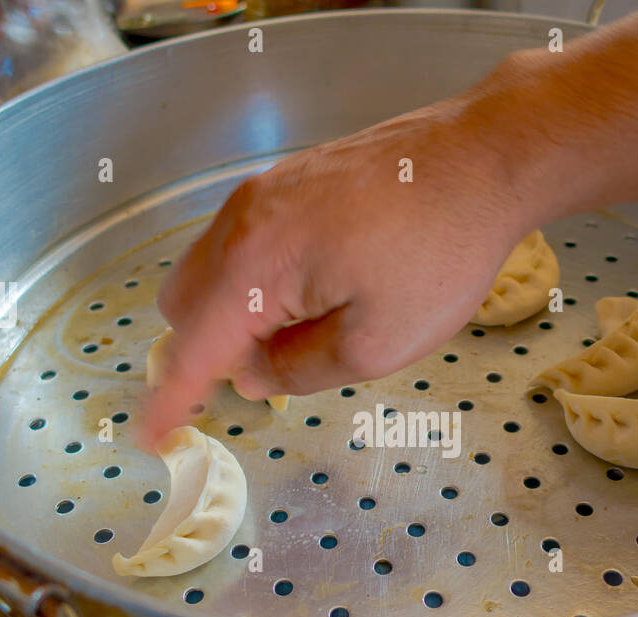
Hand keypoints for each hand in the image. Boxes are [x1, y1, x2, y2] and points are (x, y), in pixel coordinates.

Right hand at [144, 96, 532, 444]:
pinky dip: (257, 280)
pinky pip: (243, 242)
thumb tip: (253, 376)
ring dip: (236, 314)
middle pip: (183, 304)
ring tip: (317, 325)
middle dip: (210, 350)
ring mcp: (263, 192)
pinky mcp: (288, 181)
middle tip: (277, 371)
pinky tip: (323, 287)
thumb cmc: (441, 251)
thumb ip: (300, 370)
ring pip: (211, 270)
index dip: (171, 399)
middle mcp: (243, 219)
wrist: (484, 158)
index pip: (192, 348)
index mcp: (255, 264)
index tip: (153, 436)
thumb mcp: (377, 344)